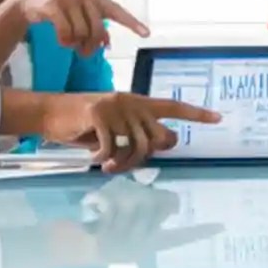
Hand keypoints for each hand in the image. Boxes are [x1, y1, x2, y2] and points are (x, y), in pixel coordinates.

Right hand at [7, 0, 149, 55]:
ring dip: (75, 44)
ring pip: (81, 34)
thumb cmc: (60, 7)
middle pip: (97, 30)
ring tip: (70, 43)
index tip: (146, 34)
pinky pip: (65, 34)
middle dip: (91, 45)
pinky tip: (61, 41)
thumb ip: (94, 24)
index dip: (132, 23)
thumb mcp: (80, 12)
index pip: (117, 11)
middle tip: (84, 53)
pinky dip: (64, 42)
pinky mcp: (52, 7)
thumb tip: (106, 44)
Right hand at [42, 92, 221, 172]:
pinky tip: (95, 159)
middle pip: (155, 139)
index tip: (218, 117)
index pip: (173, 107)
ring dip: (123, 162)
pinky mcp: (99, 112)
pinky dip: (104, 158)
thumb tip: (168, 142)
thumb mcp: (115, 130)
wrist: (49, 114)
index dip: (196, 114)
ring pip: (137, 145)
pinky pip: (112, 146)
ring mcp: (116, 105)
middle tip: (119, 165)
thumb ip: (139, 134)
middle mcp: (131, 101)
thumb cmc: (83, 125)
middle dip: (140, 158)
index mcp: (137, 103)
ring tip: (108, 166)